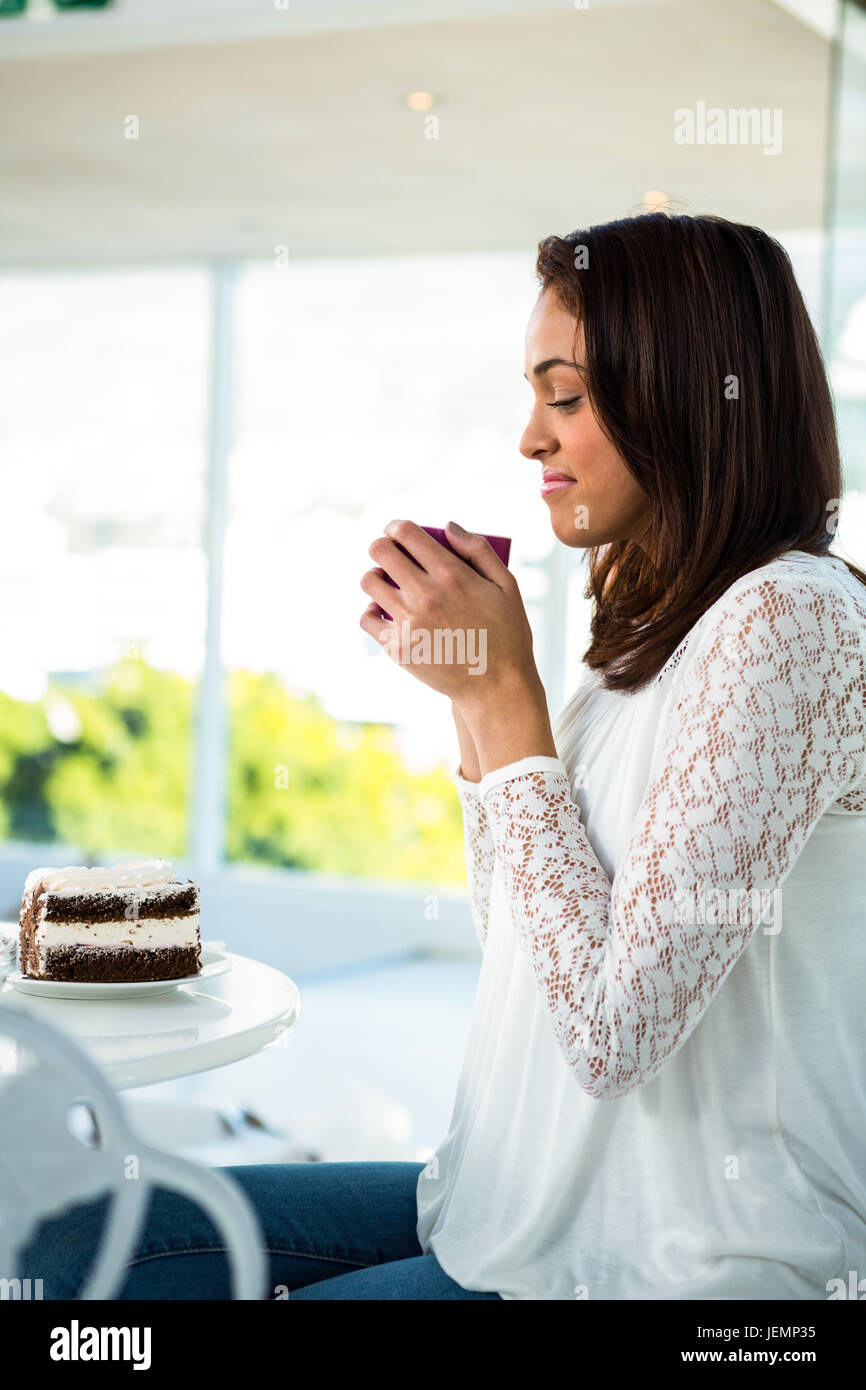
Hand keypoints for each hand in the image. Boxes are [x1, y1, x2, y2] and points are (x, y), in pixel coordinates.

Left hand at [360, 520, 557, 773]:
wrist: (497, 687)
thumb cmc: (507, 635)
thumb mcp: (507, 586)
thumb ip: (478, 551)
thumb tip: (447, 527)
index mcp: (452, 574)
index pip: (406, 533)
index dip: (397, 526)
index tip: (397, 530)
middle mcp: (425, 594)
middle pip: (380, 551)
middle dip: (382, 546)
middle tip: (389, 553)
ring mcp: (408, 622)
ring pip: (368, 581)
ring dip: (375, 576)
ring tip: (386, 582)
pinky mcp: (397, 647)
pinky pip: (366, 619)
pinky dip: (371, 611)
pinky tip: (383, 611)